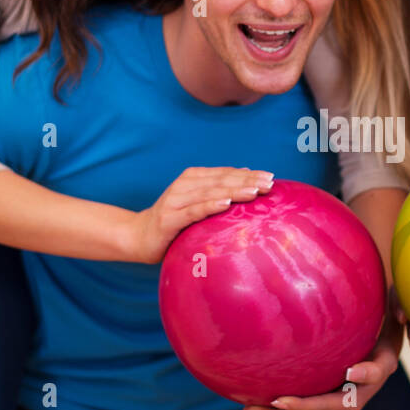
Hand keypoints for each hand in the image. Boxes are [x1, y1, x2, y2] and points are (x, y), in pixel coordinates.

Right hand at [132, 166, 273, 263]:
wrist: (138, 236)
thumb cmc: (173, 221)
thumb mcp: (195, 203)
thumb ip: (216, 191)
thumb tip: (248, 178)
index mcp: (193, 177)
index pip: (225, 173)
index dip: (248, 174)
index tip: (270, 177)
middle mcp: (184, 185)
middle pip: (221, 180)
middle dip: (247, 181)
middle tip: (269, 184)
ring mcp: (176, 200)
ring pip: (210, 193)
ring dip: (234, 191)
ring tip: (254, 191)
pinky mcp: (170, 218)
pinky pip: (194, 211)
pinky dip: (211, 205)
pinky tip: (226, 203)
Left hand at [239, 319, 402, 409]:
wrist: (383, 331)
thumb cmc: (386, 312)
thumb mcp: (397, 304)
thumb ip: (399, 307)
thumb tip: (401, 313)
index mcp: (384, 364)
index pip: (378, 372)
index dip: (366, 374)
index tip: (351, 370)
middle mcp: (364, 387)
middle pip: (337, 405)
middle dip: (307, 406)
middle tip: (279, 401)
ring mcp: (345, 395)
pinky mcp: (328, 396)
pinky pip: (304, 407)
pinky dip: (278, 409)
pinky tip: (249, 405)